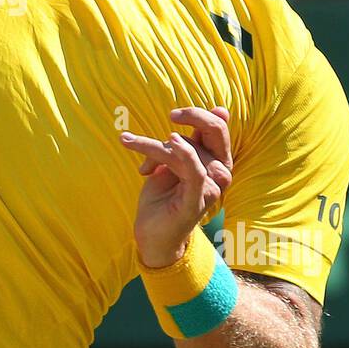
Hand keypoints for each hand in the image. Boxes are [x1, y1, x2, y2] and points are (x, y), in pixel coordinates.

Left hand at [121, 107, 232, 268]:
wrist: (152, 234)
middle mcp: (221, 173)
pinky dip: (183, 154)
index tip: (175, 113)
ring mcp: (212, 188)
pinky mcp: (198, 201)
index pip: (217, 129)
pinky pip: (194, 171)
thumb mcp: (168, 163)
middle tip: (171, 115)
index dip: (202, 115)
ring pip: (185, 149)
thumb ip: (181, 144)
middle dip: (193, 116)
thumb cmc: (161, 197)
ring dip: (153, 145)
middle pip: (211, 132)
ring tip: (127, 141)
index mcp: (216, 162)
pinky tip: (170, 143)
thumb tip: (200, 118)